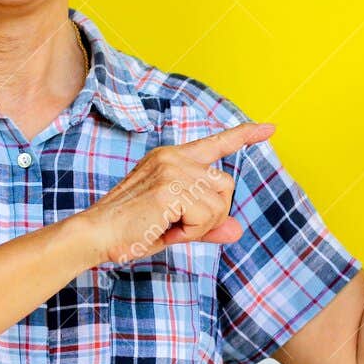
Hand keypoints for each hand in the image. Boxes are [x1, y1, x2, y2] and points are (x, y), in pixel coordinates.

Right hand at [75, 122, 275, 264]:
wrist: (94, 234)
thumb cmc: (128, 230)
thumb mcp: (174, 226)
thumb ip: (206, 225)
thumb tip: (236, 231)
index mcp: (172, 158)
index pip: (215, 143)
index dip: (244, 136)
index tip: (269, 128)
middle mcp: (173, 157)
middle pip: (226, 186)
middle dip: (211, 216)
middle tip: (177, 228)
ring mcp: (172, 170)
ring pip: (218, 204)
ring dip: (199, 226)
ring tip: (167, 227)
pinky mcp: (170, 188)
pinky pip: (205, 217)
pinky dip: (190, 232)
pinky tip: (164, 229)